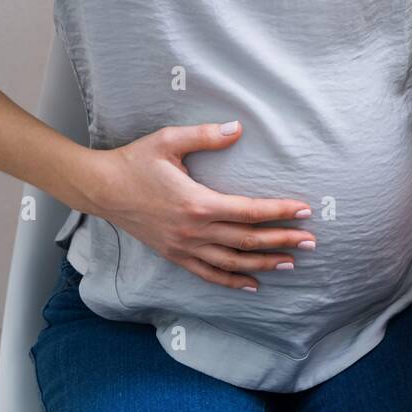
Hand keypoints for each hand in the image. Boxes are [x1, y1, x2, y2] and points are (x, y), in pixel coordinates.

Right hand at [81, 121, 315, 289]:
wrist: (100, 188)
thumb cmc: (135, 161)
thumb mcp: (168, 140)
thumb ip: (206, 135)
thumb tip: (238, 127)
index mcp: (197, 203)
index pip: (250, 210)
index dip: (280, 211)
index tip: (305, 211)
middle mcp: (193, 230)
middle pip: (248, 240)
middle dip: (283, 241)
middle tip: (311, 242)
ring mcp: (183, 247)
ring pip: (232, 261)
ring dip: (263, 263)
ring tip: (291, 263)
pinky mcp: (174, 255)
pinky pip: (208, 274)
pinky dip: (231, 280)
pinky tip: (252, 283)